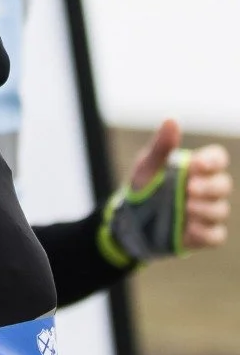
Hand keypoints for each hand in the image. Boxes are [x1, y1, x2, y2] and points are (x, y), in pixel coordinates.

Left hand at [129, 120, 229, 251]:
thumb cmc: (144, 186)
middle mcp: (206, 189)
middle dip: (210, 186)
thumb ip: (162, 146)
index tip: (196, 165)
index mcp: (195, 168)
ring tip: (185, 207)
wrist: (130, 219)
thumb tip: (172, 119)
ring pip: (221, 210)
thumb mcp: (147, 165)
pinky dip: (206, 232)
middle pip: (224, 185)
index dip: (213, 161)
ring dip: (206, 209)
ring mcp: (206, 212)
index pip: (218, 159)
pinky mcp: (202, 234)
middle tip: (190, 188)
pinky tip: (190, 227)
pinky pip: (216, 235)